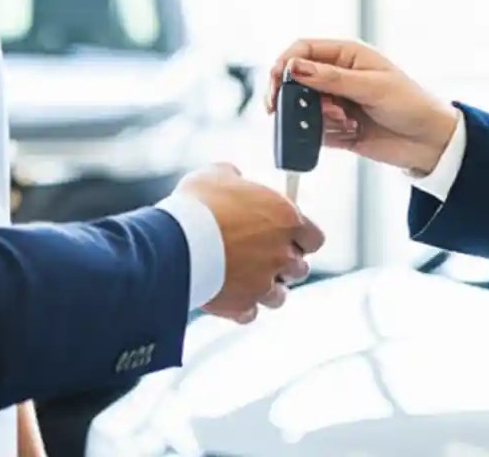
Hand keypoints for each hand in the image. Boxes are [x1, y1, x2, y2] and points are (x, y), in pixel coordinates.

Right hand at [175, 164, 324, 323]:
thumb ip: (237, 178)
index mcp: (286, 218)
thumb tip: (236, 178)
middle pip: (299, 269)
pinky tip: (229, 295)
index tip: (287, 237)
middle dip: (284, 265)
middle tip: (262, 257)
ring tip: (245, 280)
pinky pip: (250, 313)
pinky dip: (241, 307)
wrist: (174, 242)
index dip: (301, 238)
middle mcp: (281, 253)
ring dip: (266, 289)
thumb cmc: (198, 204)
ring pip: (278, 296)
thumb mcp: (218, 174)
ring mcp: (263, 283)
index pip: (314, 237)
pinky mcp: (241, 305)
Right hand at [267, 39, 457, 173]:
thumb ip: (330, 78)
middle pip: (295, 80)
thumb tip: (294, 67)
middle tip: (282, 109)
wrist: (430, 143)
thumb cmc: (411, 104)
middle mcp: (337, 76)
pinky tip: (350, 133)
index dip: (285, 64)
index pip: (302, 50)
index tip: (277, 83)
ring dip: (316, 117)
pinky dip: (325, 134)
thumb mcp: (371, 87)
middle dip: (292, 96)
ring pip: (303, 108)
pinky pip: (314, 131)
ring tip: (343, 121)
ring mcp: (336, 102)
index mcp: (347, 55)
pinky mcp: (336, 127)